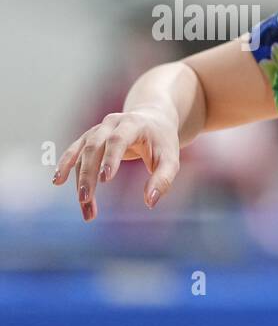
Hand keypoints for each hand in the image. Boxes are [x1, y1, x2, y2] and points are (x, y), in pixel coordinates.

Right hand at [51, 106, 181, 221]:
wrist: (153, 119)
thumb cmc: (163, 142)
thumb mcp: (171, 159)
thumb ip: (163, 179)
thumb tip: (150, 202)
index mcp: (133, 124)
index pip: (118, 140)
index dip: (111, 158)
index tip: (105, 179)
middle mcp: (111, 123)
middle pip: (94, 148)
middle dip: (88, 174)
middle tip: (85, 199)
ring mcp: (97, 130)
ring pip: (82, 154)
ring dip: (79, 180)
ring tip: (84, 206)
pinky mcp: (89, 139)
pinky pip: (74, 153)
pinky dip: (66, 166)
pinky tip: (58, 181)